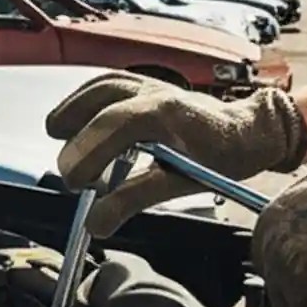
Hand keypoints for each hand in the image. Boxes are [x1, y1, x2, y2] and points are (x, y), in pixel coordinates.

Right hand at [45, 71, 306, 237]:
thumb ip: (135, 199)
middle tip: (70, 175)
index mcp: (167, 112)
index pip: (114, 125)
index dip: (87, 153)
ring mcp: (151, 86)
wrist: (250, 130)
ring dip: (75, 108)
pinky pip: (109, 84)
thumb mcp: (183, 183)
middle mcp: (156, 92)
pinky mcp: (148, 87)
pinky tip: (76, 117)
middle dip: (78, 138)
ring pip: (102, 87)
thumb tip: (96, 222)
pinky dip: (86, 99)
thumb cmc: (222, 156)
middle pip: (101, 103)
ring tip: (56, 132)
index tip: (76, 184)